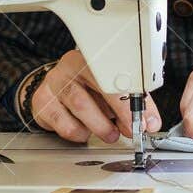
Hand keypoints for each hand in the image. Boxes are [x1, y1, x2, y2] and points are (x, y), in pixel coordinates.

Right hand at [29, 49, 162, 143]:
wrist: (54, 89)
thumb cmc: (87, 88)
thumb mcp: (112, 90)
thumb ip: (131, 103)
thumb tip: (149, 123)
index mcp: (93, 58)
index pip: (118, 75)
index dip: (133, 99)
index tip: (145, 120)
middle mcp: (72, 66)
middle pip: (99, 87)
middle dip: (120, 114)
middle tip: (130, 130)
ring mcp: (54, 83)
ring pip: (81, 106)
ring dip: (100, 126)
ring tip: (110, 134)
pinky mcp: (42, 101)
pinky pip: (64, 124)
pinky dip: (79, 133)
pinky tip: (84, 131)